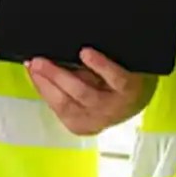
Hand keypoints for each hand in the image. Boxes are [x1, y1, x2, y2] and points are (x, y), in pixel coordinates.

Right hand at [26, 48, 154, 135]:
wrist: (145, 84)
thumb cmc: (108, 88)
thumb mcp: (84, 91)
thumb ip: (64, 84)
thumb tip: (36, 67)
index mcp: (83, 122)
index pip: (58, 107)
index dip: (42, 89)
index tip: (30, 69)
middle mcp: (99, 118)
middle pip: (68, 103)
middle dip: (48, 81)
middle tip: (35, 62)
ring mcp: (117, 105)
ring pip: (86, 94)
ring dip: (64, 76)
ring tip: (50, 60)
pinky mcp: (132, 89)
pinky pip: (115, 80)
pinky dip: (100, 66)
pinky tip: (86, 54)